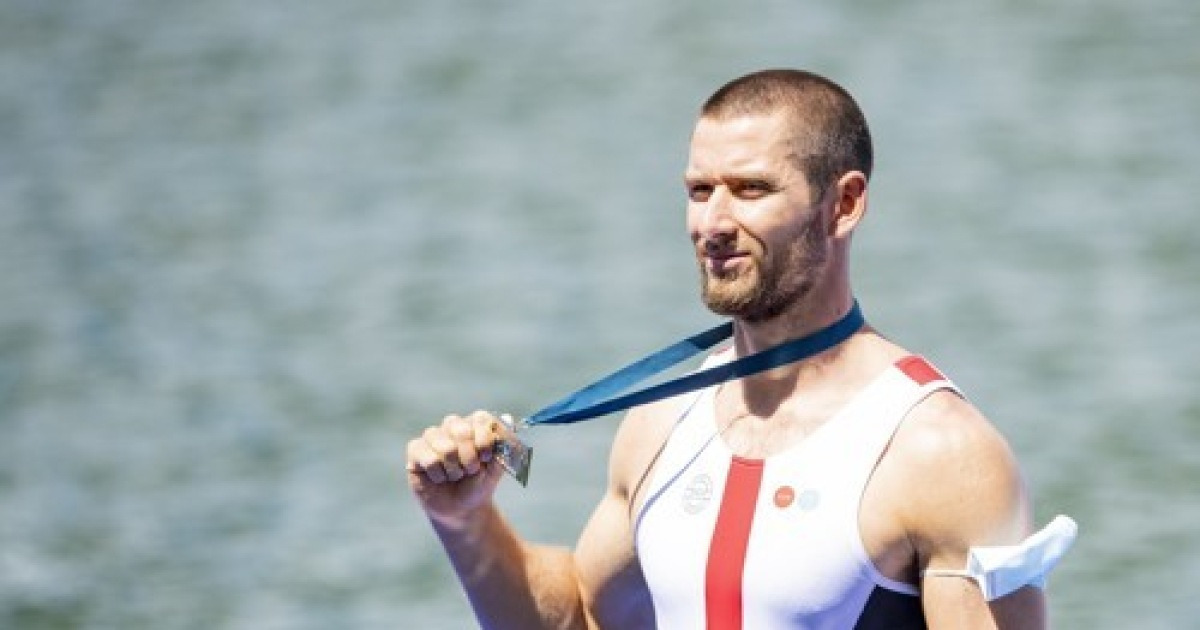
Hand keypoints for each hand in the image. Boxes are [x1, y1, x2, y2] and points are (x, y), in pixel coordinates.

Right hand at [406, 411, 505, 526]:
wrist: (462, 509)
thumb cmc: (479, 485)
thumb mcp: (496, 468)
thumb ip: (502, 446)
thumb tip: (508, 418)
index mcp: (474, 425)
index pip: (480, 418)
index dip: (484, 439)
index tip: (486, 458)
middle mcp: (453, 426)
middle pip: (461, 430)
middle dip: (470, 457)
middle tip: (471, 470)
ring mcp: (433, 436)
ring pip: (445, 446)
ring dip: (454, 469)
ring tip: (455, 476)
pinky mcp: (416, 450)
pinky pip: (428, 458)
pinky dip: (438, 475)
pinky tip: (439, 478)